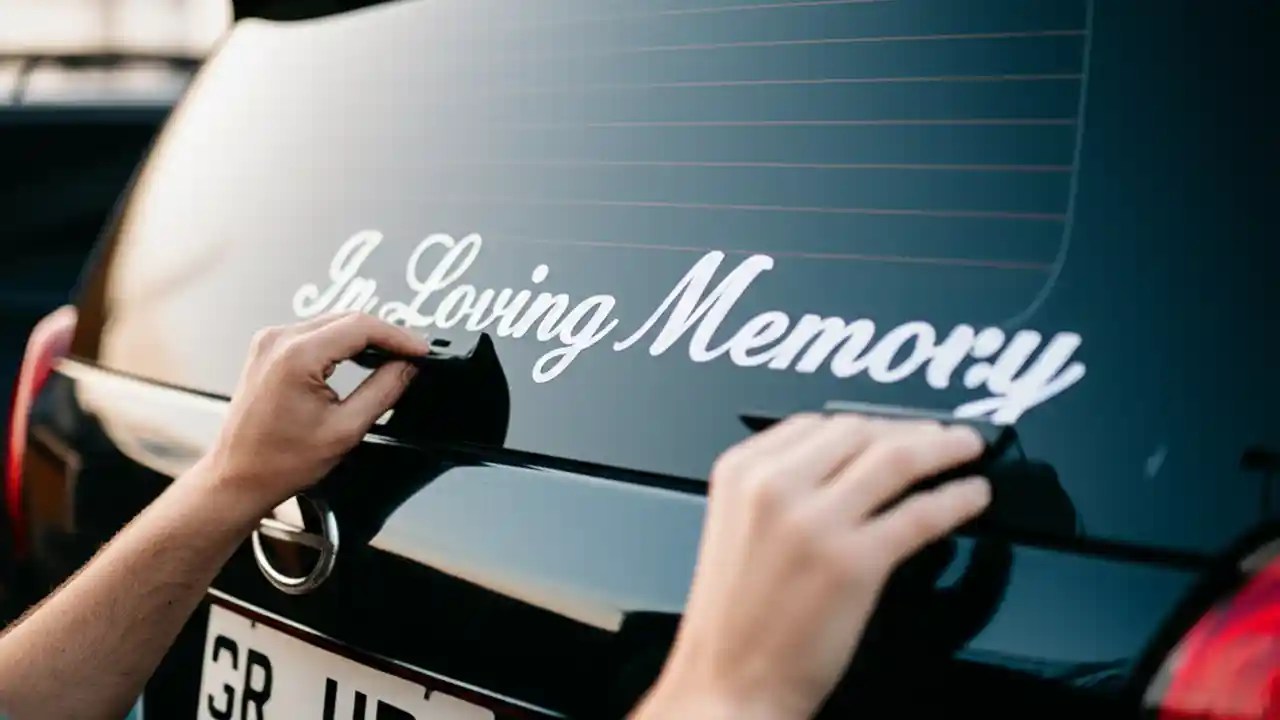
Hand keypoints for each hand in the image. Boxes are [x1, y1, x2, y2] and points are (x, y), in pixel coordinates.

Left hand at [199, 312, 428, 513]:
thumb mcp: (345, 429)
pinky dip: (342, 341)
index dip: (399, 335)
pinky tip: (361, 356)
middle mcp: (279, 339)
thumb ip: (383, 390)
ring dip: (365, 336)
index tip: (421, 349)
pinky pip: (315, 332)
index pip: (361, 326)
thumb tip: (407, 367)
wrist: (238, 476)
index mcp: (296, 356)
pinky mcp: (268, 348)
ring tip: (393, 356)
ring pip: (333, 322)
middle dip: (385, 334)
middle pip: (348, 318)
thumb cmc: (280, 461)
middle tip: (413, 355)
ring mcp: (270, 341)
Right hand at [633, 414, 991, 719]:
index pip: (817, 423)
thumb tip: (850, 466)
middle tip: (939, 436)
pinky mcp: (854, 562)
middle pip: (860, 432)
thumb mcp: (739, 528)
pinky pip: (920, 514)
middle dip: (909, 430)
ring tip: (968, 448)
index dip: (869, 423)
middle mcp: (775, 487)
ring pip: (897, 459)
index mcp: (741, 473)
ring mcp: (815, 522)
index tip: (895, 428)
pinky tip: (971, 497)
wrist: (730, 685)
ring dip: (944, 448)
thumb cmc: (735, 621)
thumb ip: (780, 489)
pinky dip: (956, 500)